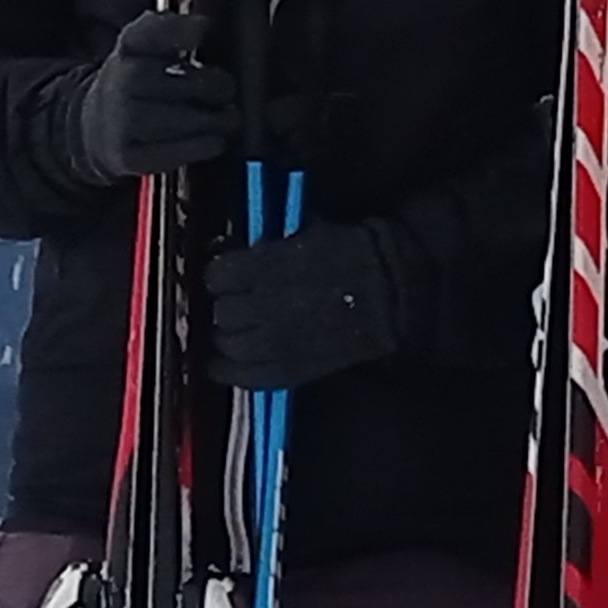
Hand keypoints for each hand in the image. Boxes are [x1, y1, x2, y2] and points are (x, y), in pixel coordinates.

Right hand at [68, 4, 246, 186]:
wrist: (96, 126)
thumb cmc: (139, 83)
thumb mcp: (146, 50)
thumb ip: (172, 31)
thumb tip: (201, 25)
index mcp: (128, 48)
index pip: (147, 33)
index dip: (175, 30)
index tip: (202, 29)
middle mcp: (120, 81)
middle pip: (179, 82)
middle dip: (214, 86)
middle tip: (227, 90)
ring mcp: (120, 119)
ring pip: (180, 119)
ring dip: (214, 121)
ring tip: (229, 119)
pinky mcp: (127, 155)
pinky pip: (173, 152)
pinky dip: (201, 146)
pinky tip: (216, 140)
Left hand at [197, 218, 406, 388]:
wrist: (391, 293)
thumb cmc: (351, 254)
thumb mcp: (305, 230)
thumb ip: (266, 242)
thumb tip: (234, 245)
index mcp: (268, 267)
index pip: (216, 276)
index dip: (220, 275)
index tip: (227, 275)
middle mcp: (266, 307)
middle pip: (221, 312)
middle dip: (226, 306)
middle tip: (237, 302)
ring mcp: (278, 342)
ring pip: (228, 345)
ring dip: (227, 337)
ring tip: (236, 331)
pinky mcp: (291, 369)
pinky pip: (247, 377)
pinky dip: (229, 371)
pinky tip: (221, 364)